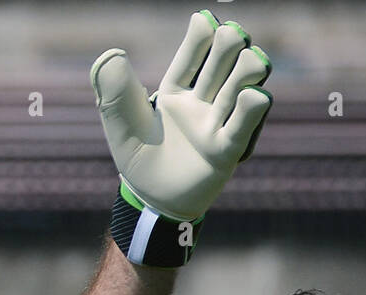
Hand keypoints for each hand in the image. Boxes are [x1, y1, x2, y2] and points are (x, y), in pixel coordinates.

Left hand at [92, 9, 272, 223]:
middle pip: (224, 60)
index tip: (203, 23)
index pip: (193, 52)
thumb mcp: (121, 123)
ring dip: (248, 70)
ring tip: (251, 60)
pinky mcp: (226, 152)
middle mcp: (203, 100)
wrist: (150, 201)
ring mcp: (217, 123)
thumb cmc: (138, 158)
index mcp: (176, 89)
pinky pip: (242, 127)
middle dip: (229, 44)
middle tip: (230, 37)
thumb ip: (115, 90)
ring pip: (241, 86)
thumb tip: (111, 54)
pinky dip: (251, 110)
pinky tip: (255, 96)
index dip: (201, 34)